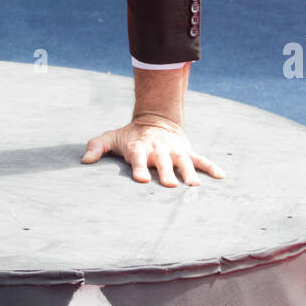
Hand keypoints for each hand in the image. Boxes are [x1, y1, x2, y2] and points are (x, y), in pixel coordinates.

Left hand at [81, 113, 224, 186]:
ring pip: (183, 162)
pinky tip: (221, 176)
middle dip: (166, 173)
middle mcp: (158, 149)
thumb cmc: (130, 136)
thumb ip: (96, 146)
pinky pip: (201, 160)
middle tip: (169, 185)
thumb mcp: (111, 137)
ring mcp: (174, 150)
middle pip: (163, 162)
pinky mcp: (187, 151)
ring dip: (189, 172)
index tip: (142, 179)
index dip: (139, 168)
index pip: (138, 158)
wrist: (155, 119)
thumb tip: (84, 160)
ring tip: (194, 185)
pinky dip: (211, 167)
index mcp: (139, 147)